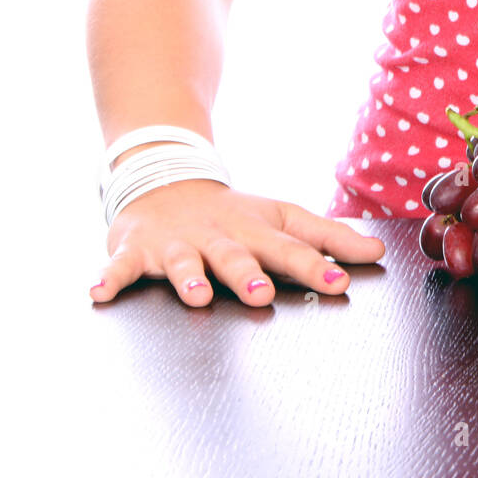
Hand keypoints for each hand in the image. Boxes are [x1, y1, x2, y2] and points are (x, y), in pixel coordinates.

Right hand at [90, 180, 386, 306]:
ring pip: (183, 261)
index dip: (316, 264)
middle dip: (250, 273)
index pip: (292, 246)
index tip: (339, 282)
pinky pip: (119, 265)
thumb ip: (329, 238)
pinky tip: (99, 292)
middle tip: (263, 292)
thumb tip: (378, 252)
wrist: (166, 182)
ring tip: (198, 295)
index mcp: (258, 230)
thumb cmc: (235, 215)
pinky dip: (109, 277)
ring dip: (190, 278)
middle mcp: (220, 236)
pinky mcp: (136, 249)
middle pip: (237, 255)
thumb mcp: (283, 219)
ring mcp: (177, 243)